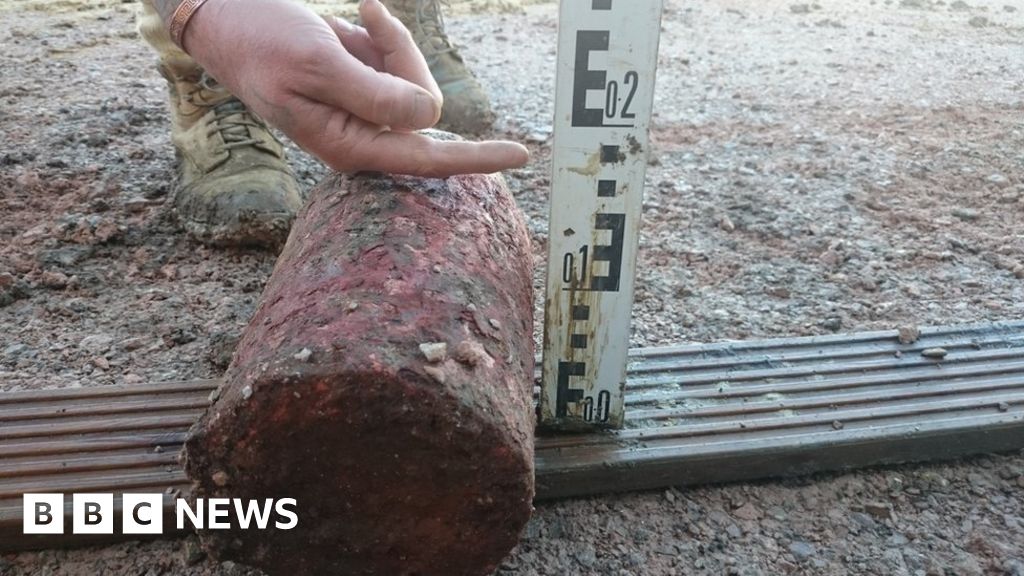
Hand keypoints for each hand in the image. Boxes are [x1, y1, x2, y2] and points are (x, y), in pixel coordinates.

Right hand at [182, 0, 528, 176]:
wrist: (225, 17)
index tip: (520, 154)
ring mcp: (363, 113)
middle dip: (404, 58)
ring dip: (388, 41)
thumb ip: (376, 94)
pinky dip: (378, 37)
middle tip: (368, 18)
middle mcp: (361, 136)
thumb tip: (431, 118)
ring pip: (411, 79)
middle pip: (422, 106)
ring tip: (348, 20)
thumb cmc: (261, 42)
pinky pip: (394, 62)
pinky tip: (348, 21)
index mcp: (348, 145)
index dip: (475, 157)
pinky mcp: (363, 89)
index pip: (425, 158)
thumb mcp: (319, 63)